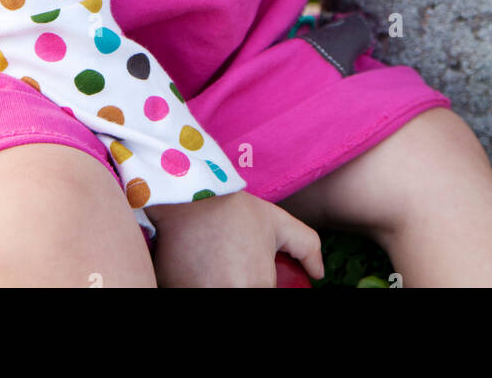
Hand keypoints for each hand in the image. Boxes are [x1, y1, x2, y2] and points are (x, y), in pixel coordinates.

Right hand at [145, 190, 324, 287]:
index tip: (254, 274)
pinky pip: (189, 291)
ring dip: (218, 284)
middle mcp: (229, 293)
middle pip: (241, 295)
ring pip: (216, 295)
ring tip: (214, 268)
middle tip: (233, 269)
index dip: (263, 285)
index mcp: (257, 286)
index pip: (268, 297)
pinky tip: (197, 271)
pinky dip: (196, 284)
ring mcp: (198, 294)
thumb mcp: (276, 221)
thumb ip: (306, 245)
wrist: (185, 195)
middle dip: (239, 283)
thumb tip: (319, 273)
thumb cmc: (232, 209)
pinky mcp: (172, 290)